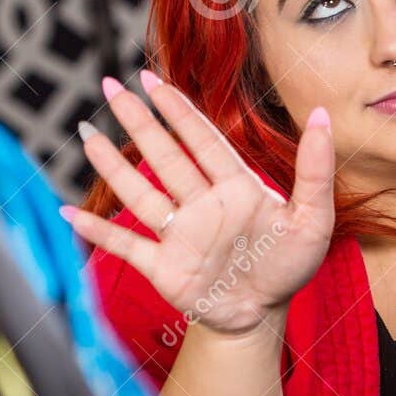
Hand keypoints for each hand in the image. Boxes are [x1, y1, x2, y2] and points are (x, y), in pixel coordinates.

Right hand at [61, 72, 334, 335]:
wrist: (263, 316)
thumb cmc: (288, 265)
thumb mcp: (315, 218)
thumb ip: (316, 169)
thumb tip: (326, 116)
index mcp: (233, 187)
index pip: (200, 140)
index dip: (177, 110)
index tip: (152, 80)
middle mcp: (200, 204)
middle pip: (163, 157)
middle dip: (137, 122)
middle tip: (111, 87)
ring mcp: (178, 235)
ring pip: (140, 194)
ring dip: (113, 167)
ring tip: (86, 136)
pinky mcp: (163, 267)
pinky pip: (126, 245)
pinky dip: (98, 232)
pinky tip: (69, 213)